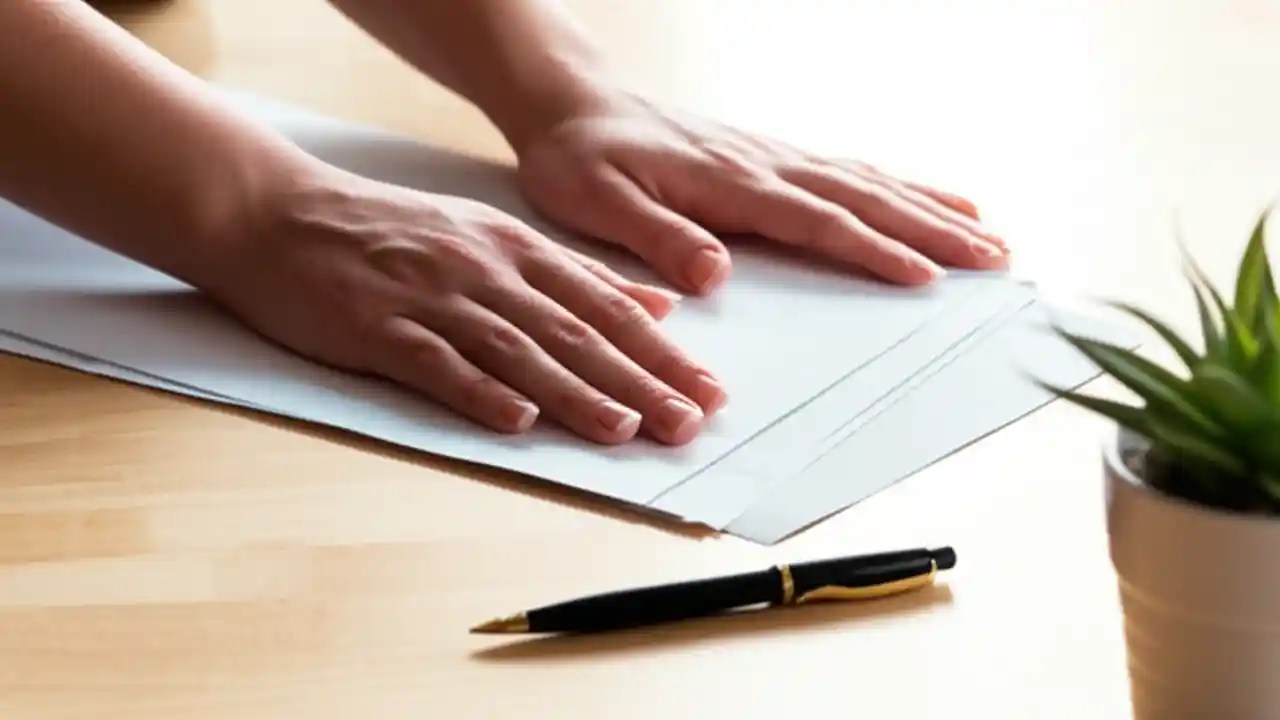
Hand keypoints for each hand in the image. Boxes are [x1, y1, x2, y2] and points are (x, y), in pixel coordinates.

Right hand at [202, 164, 724, 444]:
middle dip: (638, 380)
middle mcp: (485, 270)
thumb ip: (572, 274)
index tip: (708, 389)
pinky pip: (436, 364)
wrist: (281, 214)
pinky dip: (478, 392)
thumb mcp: (490, 237)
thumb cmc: (391, 232)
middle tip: (687, 422)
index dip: (661, 351)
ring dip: (575, 393)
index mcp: (515, 249)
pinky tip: (516, 421)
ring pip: (517, 350)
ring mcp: (432, 298)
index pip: (604, 306)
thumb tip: (656, 307)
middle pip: (574, 332)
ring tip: (624, 429)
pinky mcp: (379, 327)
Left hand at [515, 93, 1008, 293]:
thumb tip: (714, 274)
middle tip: (996, 260)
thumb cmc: (579, 159)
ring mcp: (773, 156)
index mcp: (729, 183)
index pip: (817, 221)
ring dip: (931, 209)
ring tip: (989, 235)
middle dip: (933, 230)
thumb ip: (655, 235)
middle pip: (864, 198)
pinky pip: (849, 170)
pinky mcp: (770, 156)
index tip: (928, 278)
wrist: (573, 104)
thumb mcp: (595, 203)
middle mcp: (765, 164)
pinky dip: (898, 185)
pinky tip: (926, 198)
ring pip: (868, 182)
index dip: (874, 251)